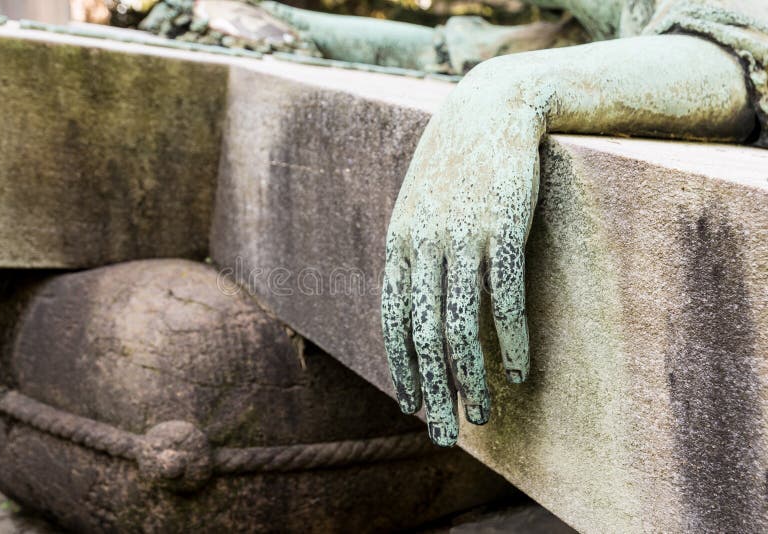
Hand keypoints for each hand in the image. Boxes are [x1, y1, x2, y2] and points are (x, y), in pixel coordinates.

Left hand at [382, 59, 546, 445]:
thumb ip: (413, 250)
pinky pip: (504, 297)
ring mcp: (461, 237)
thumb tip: (412, 297)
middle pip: (422, 335)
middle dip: (432, 390)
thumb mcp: (420, 205)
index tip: (410, 406)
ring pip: (459, 324)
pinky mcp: (501, 228)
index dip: (401, 368)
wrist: (490, 107)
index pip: (392, 322)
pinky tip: (520, 370)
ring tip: (483, 415)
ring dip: (470, 377)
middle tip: (443, 434)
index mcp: (399, 245)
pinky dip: (511, 339)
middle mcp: (422, 246)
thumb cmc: (455, 164)